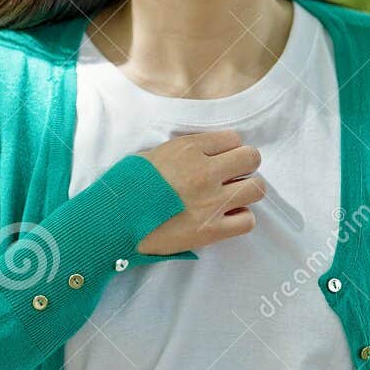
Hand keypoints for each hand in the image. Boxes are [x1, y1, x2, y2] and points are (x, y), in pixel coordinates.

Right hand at [133, 130, 263, 255]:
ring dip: (245, 190)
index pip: (232, 138)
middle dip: (243, 165)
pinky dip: (240, 218)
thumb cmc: (126, 187)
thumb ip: (181, 152)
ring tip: (230, 196)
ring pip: (257, 188)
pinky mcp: (211, 231)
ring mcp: (211, 202)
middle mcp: (205, 172)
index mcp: (188, 149)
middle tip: (229, 175)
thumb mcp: (150, 155)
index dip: (227, 149)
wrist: (112, 222)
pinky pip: (247, 221)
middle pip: (251, 158)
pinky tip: (225, 217)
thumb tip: (201, 154)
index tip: (219, 158)